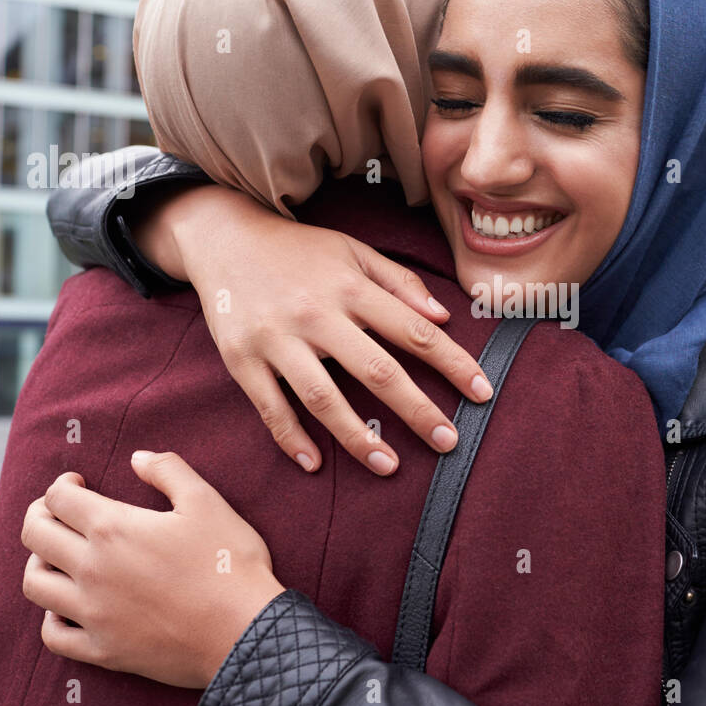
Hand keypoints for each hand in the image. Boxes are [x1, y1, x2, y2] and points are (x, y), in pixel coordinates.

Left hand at [21, 454, 285, 688]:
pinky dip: (51, 618)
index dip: (61, 484)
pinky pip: (53, 635)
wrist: (245, 632)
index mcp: (113, 529)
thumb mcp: (207, 503)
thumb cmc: (230, 563)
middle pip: (35, 535)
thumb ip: (169, 471)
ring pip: (35, 584)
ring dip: (40, 562)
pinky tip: (67, 608)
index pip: (58, 498)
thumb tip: (137, 458)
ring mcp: (93, 613)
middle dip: (40, 514)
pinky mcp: (102, 649)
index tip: (77, 483)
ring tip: (59, 557)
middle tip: (57, 512)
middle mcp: (92, 569)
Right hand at [134, 184, 492, 474]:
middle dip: (417, 409)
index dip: (452, 363)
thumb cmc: (299, 250)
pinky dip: (291, 438)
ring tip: (390, 467)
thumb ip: (399, 282)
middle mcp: (316, 314)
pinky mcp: (241, 359)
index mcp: (350, 287)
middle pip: (376, 370)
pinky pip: (270, 407)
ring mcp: (276, 339)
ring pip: (323, 397)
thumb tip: (443, 317)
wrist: (222, 238)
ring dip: (358, 437)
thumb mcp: (353, 251)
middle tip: (450, 442)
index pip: (413, 331)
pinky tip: (315, 465)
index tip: (483, 392)